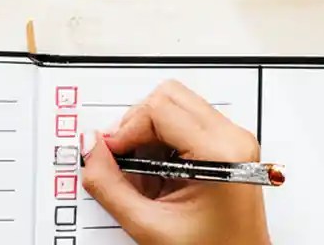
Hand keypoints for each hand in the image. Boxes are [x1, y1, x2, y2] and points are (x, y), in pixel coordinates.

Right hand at [81, 80, 271, 244]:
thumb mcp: (150, 226)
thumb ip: (110, 186)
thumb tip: (90, 148)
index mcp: (220, 154)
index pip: (158, 109)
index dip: (125, 129)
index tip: (109, 152)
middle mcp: (233, 138)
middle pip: (168, 96)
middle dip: (135, 124)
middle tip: (121, 157)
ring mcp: (233, 139)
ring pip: (175, 103)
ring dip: (147, 131)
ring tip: (142, 171)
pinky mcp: (228, 144)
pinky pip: (185, 120)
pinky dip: (161, 139)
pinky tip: (158, 172)